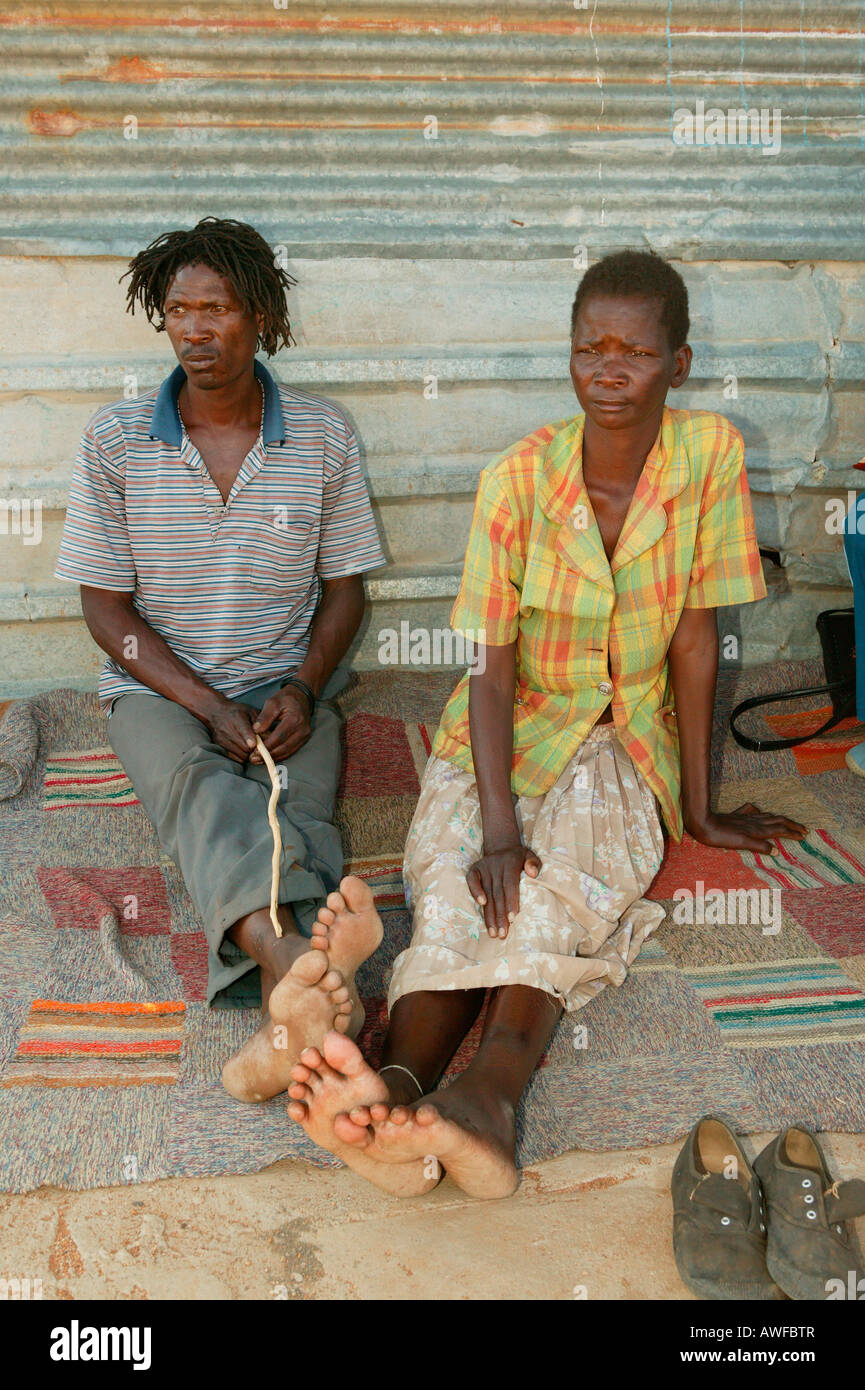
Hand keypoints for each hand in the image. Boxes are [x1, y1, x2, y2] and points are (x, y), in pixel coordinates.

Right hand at [201, 697, 258, 763]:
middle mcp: (228, 729)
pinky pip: (236, 758)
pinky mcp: (220, 746)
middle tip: (262, 747)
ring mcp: (222, 739)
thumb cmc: (238, 712)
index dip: (249, 738)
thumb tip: (270, 737)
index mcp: (237, 717)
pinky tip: (246, 750)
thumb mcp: (251, 712)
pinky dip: (243, 757)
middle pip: (244, 746)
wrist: (216, 712)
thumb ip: (260, 724)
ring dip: (250, 754)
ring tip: (254, 748)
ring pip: (242, 755)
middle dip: (256, 749)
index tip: (254, 744)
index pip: (243, 729)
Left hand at [251, 687, 311, 761]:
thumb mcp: (272, 702)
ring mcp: (305, 735)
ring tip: (259, 760)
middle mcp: (302, 729)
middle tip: (254, 759)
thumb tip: (255, 730)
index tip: (254, 751)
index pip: (279, 737)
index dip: (266, 746)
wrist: (301, 697)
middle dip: (268, 755)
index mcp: (294, 719)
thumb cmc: (286, 698)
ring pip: (288, 752)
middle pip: (284, 747)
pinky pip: (291, 751)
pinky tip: (269, 757)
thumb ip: (264, 716)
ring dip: (273, 758)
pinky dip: (280, 755)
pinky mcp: (304, 739)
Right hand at [466, 844, 541, 938]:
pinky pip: (472, 881)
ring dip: (489, 914)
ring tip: (493, 932)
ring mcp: (484, 867)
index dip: (511, 901)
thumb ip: (534, 863)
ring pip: (486, 893)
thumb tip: (532, 873)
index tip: (512, 918)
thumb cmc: (519, 859)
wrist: (502, 847)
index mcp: (510, 862)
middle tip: (502, 934)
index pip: (510, 885)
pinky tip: (480, 905)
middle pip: (498, 893)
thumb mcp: (530, 856)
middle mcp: (496, 865)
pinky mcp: (474, 869)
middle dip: (499, 915)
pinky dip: (474, 892)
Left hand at [685, 802, 807, 854]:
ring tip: (788, 822)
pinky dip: (760, 812)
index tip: (804, 836)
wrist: (703, 824)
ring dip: (780, 819)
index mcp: (757, 830)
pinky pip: (752, 812)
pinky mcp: (737, 816)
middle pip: (778, 821)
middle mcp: (754, 822)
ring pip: (768, 816)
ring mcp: (746, 818)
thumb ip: (759, 846)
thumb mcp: (741, 844)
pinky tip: (759, 812)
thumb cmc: (721, 837)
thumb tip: (777, 851)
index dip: (793, 833)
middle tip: (804, 829)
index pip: (780, 830)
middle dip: (792, 825)